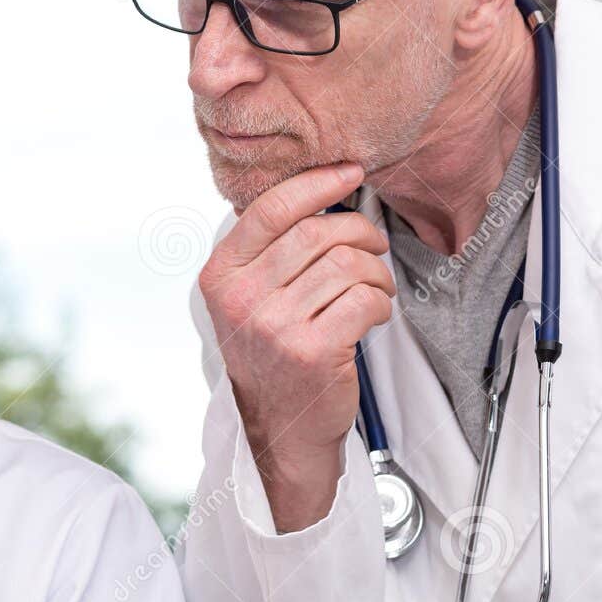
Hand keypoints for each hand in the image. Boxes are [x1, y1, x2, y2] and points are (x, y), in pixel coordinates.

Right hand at [197, 161, 394, 530]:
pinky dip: (381, 302)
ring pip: (348, 264)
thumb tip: (317, 189)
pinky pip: (365, 299)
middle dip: (360, 233)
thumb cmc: (272, 354)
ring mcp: (275, 327)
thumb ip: (265, 250)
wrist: (281, 428)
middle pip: (317, 233)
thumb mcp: (246, 299)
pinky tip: (373, 314)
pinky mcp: (312, 352)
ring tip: (375, 288)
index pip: (269, 209)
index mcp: (220, 277)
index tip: (350, 173)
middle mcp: (242, 300)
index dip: (317, 183)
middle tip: (373, 245)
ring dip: (376, 273)